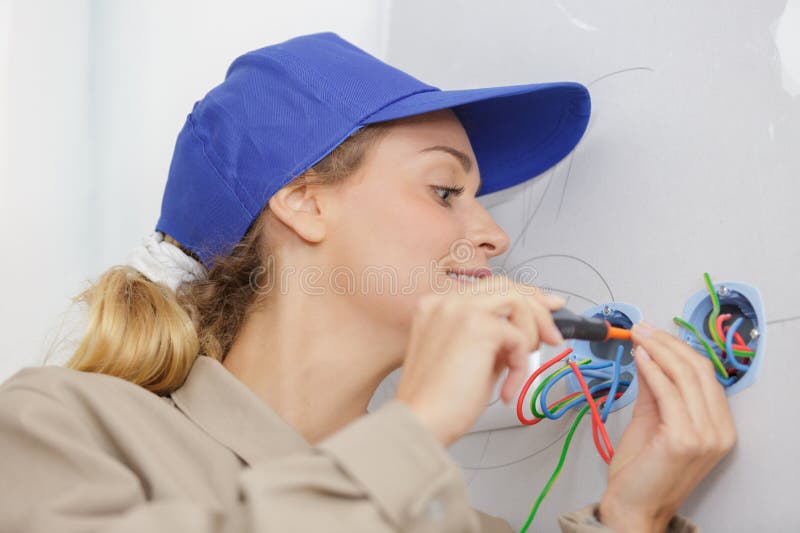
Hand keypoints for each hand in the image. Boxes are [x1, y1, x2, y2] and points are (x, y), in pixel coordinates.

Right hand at [396, 275, 564, 446]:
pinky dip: (520, 365)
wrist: (421, 422)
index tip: (547, 308)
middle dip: (538, 310)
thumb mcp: (464, 357)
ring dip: (530, 335)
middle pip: (508, 287)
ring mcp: (460, 310)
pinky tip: (507, 386)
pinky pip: (519, 338)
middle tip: (552, 336)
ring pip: (518, 301)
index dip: (525, 297)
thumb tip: (524, 333)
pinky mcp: (478, 327)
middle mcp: (446, 302)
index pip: (490, 287)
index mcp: (436, 306)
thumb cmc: (436, 400)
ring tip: (518, 367)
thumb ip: (490, 338)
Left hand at [598, 321, 736, 531]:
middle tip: (642, 328)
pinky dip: (652, 370)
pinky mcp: (684, 439)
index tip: (654, 332)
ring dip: (658, 350)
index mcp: (719, 426)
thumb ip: (654, 389)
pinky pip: (668, 392)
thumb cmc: (642, 471)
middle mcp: (719, 431)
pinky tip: (639, 358)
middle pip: (699, 371)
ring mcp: (705, 436)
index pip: (705, 374)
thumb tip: (647, 355)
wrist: (633, 507)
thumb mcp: (651, 419)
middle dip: (668, 343)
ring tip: (637, 337)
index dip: (679, 348)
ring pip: (685, 377)